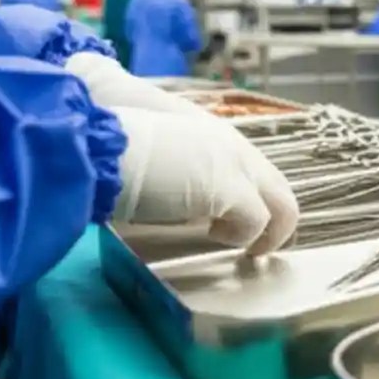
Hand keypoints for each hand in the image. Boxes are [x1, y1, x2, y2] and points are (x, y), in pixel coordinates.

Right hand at [66, 53, 297, 253]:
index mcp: (204, 129)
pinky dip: (244, 238)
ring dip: (268, 233)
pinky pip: (258, 222)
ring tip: (248, 250)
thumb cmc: (104, 142)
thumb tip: (149, 162)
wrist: (96, 144)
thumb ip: (159, 156)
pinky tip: (218, 239)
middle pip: (276, 183)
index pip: (247, 164)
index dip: (250, 194)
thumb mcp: (137, 144)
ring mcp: (234, 162)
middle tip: (256, 245)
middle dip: (273, 218)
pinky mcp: (230, 189)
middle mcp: (227, 141)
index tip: (234, 219)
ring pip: (282, 204)